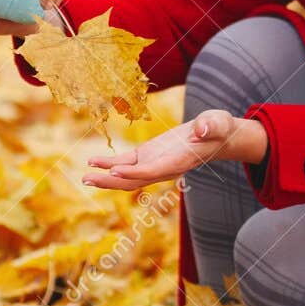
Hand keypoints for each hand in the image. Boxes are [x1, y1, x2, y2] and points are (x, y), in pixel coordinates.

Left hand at [82, 110, 264, 189]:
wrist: (217, 136)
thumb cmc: (219, 129)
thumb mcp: (219, 123)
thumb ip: (212, 126)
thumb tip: (202, 130)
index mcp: (178, 162)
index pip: (153, 171)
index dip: (134, 173)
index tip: (115, 172)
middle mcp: (163, 168)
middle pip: (134, 180)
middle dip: (111, 182)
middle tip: (88, 180)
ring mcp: (155, 163)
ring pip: (127, 175)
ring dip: (106, 177)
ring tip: (85, 177)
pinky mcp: (149, 155)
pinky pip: (127, 162)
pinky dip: (110, 163)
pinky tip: (93, 161)